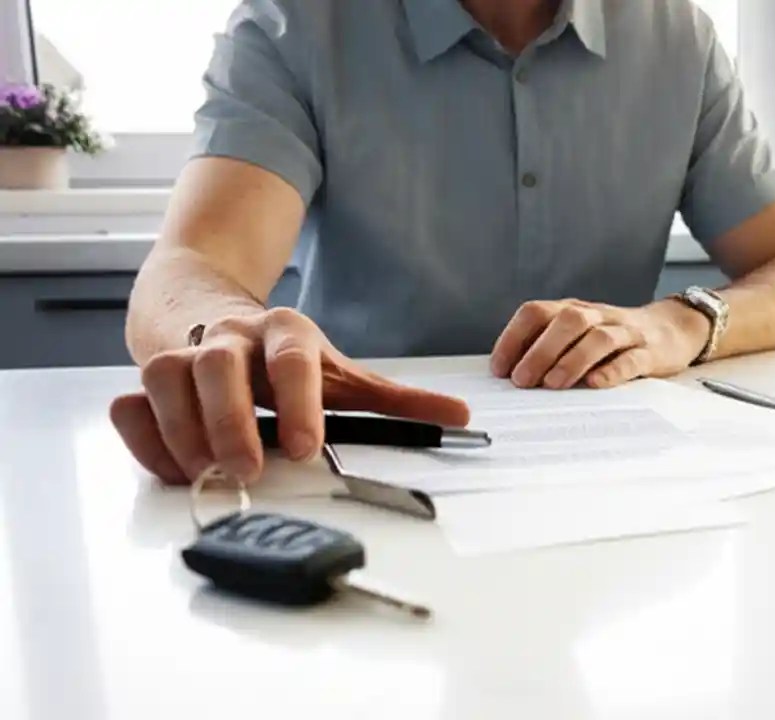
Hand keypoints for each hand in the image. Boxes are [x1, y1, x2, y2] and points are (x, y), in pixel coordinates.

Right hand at [109, 308, 469, 484]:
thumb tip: (461, 416)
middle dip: (232, 420)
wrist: (212, 311)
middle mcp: (231, 337)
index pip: (292, 360)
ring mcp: (184, 352)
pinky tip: (175, 468)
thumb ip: (397, 400)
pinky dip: (145, 437)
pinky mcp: (146, 375)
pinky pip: (130, 402)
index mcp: (287, 333)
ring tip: (208, 473)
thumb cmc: (286, 358)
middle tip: (250, 470)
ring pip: (165, 375)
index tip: (306, 448)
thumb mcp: (343, 374)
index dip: (298, 403)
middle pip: (220, 365)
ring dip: (184, 429)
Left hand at [490, 299, 710, 389]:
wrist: (674, 328)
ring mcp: (626, 332)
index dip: (514, 338)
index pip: (537, 312)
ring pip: (599, 338)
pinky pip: (631, 359)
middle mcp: (598, 316)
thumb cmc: (614, 338)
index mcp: (574, 310)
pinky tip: (595, 384)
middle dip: (541, 351)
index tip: (499, 368)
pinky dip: (612, 371)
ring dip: (572, 360)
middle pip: (568, 321)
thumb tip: (508, 374)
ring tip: (553, 384)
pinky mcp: (650, 353)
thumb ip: (549, 346)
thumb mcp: (580, 334)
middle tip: (522, 381)